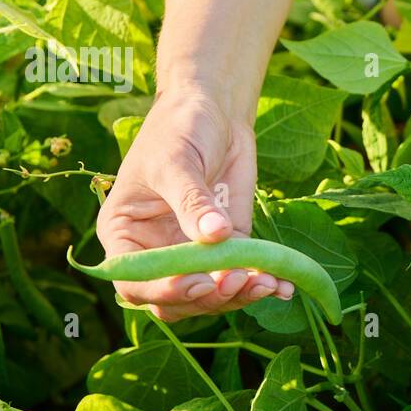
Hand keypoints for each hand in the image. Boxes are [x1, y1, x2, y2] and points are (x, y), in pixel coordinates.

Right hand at [95, 85, 292, 320]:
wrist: (214, 112)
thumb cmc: (179, 129)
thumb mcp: (178, 162)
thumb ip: (192, 201)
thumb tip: (216, 236)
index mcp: (125, 234)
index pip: (134, 282)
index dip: (164, 290)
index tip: (199, 281)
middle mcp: (155, 253)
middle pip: (175, 299)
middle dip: (208, 297)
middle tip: (239, 280)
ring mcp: (193, 254)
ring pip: (210, 296)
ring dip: (239, 296)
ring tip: (269, 283)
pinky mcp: (229, 248)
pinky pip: (242, 276)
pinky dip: (262, 285)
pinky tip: (286, 287)